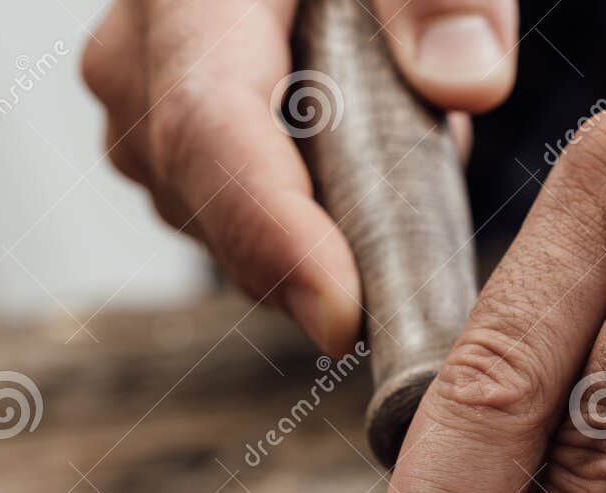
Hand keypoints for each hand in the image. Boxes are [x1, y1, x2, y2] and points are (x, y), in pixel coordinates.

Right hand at [81, 0, 516, 355]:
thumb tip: (469, 81)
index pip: (211, 131)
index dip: (274, 234)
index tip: (342, 317)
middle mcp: (137, 62)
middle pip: (214, 204)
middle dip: (322, 251)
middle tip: (422, 232)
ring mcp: (138, 120)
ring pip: (222, 233)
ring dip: (320, 230)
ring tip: (393, 142)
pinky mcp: (164, 159)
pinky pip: (229, 229)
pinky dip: (304, 227)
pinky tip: (356, 166)